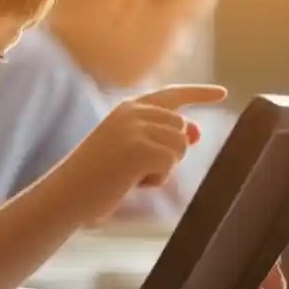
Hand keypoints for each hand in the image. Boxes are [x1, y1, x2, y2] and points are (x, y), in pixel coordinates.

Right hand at [61, 85, 226, 222]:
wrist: (66, 194)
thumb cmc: (97, 177)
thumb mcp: (132, 152)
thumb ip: (162, 138)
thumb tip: (197, 131)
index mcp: (128, 108)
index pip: (172, 95)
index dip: (199, 94)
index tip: (222, 94)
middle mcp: (132, 111)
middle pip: (182, 128)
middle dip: (171, 153)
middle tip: (137, 169)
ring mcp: (135, 128)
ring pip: (180, 146)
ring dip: (163, 168)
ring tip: (130, 175)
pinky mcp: (139, 148)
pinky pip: (170, 163)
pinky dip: (156, 179)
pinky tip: (130, 182)